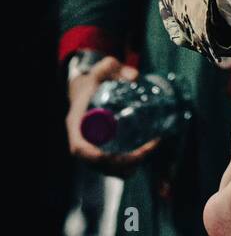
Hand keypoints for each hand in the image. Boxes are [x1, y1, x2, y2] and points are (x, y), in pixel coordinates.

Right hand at [66, 55, 159, 175]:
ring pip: (108, 168)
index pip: (79, 147)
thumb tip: (133, 77)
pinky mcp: (103, 151)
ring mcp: (92, 148)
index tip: (112, 155)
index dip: (93, 155)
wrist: (89, 90)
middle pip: (98, 164)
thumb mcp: (102, 70)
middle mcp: (82, 140)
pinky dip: (129, 165)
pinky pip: (113, 166)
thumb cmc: (95, 81)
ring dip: (129, 166)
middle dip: (123, 161)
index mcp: (76, 124)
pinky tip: (145, 152)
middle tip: (147, 147)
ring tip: (150, 147)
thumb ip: (114, 67)